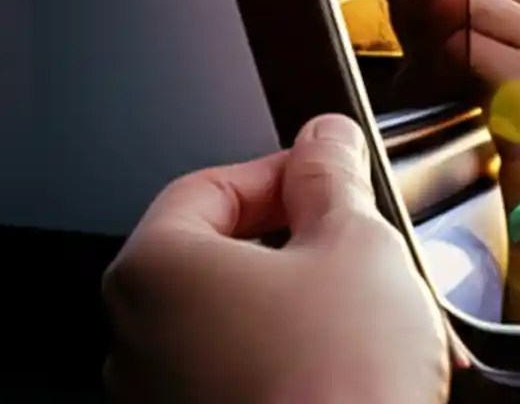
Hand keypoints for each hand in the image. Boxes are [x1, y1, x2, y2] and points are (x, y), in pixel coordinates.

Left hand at [102, 114, 449, 403]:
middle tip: (362, 243)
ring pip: (245, 321)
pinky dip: (302, 360)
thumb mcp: (354, 243)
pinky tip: (363, 366)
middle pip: (225, 255)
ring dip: (312, 304)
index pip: (210, 186)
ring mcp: (166, 397)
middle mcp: (138, 339)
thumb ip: (331, 175)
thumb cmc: (337, 379)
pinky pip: (250, 374)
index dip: (282, 172)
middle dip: (305, 243)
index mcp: (155, 272)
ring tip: (381, 312)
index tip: (331, 176)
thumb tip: (324, 140)